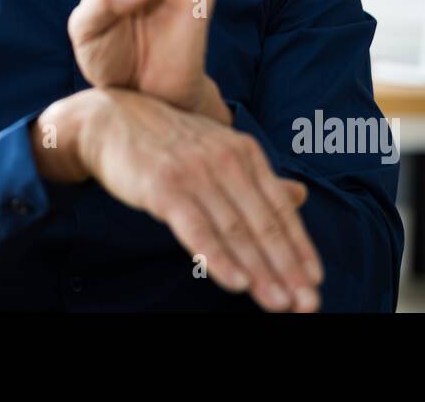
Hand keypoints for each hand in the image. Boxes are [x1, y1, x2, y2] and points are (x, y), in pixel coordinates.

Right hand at [37, 87, 323, 311]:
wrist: (108, 120)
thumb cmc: (165, 141)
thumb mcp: (217, 150)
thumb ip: (257, 178)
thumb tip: (301, 195)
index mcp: (243, 152)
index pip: (279, 207)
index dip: (299, 246)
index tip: (315, 280)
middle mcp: (224, 160)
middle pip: (262, 223)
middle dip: (286, 268)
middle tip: (306, 305)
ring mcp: (195, 172)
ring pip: (235, 231)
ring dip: (260, 271)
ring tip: (279, 303)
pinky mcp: (165, 187)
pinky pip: (197, 229)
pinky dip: (218, 257)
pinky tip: (235, 282)